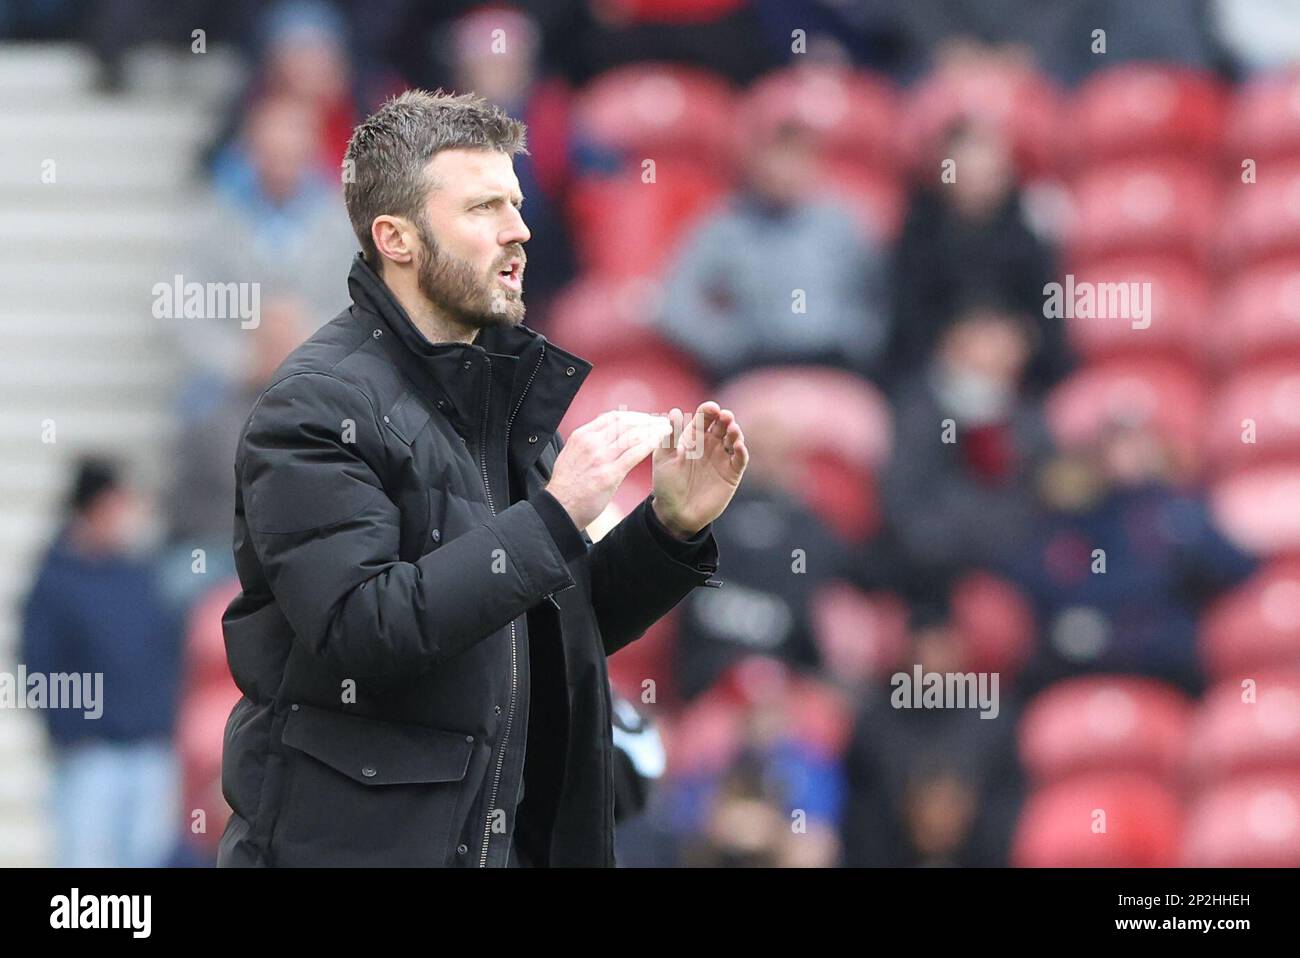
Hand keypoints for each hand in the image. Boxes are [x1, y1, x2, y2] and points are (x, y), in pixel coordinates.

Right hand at [545, 410, 671, 531]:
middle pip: (626, 422)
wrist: (559, 508)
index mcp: (582, 436)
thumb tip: (604, 436)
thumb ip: (588, 444)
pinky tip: (660, 442)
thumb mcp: (571, 454)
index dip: (633, 416)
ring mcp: (600, 457)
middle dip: (647, 421)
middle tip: (661, 423)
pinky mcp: (609, 474)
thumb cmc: (567, 486)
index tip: (646, 419)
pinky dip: (650, 444)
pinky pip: (634, 454)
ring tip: (666, 431)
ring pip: (633, 435)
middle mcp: (591, 442)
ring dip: (653, 430)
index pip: (612, 417)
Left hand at [651, 401, 747, 537]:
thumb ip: (670, 437)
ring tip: (732, 429)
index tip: (711, 407)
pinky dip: (741, 451)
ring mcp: (722, 458)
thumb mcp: (664, 458)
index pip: (704, 417)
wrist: (675, 513)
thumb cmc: (666, 484)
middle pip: (722, 425)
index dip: (709, 410)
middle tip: (725, 416)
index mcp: (694, 437)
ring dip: (735, 432)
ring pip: (734, 439)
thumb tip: (675, 412)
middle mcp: (710, 444)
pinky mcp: (731, 473)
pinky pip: (740, 459)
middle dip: (725, 418)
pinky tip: (738, 446)